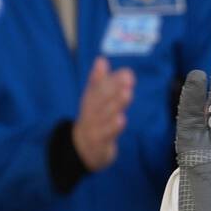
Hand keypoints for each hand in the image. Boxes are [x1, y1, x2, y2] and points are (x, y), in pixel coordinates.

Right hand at [72, 57, 134, 171]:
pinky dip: (112, 127)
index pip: (98, 87)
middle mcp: (91, 112)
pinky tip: (122, 118)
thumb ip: (99, 82)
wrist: (82, 150)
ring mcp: (94, 127)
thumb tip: (102, 59)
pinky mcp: (98, 143)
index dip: (110, 78)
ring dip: (116, 103)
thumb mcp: (94, 101)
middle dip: (114, 86)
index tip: (126, 71)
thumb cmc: (93, 121)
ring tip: (128, 92)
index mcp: (91, 100)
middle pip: (101, 98)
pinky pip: (105, 134)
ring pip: (104, 114)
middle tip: (129, 76)